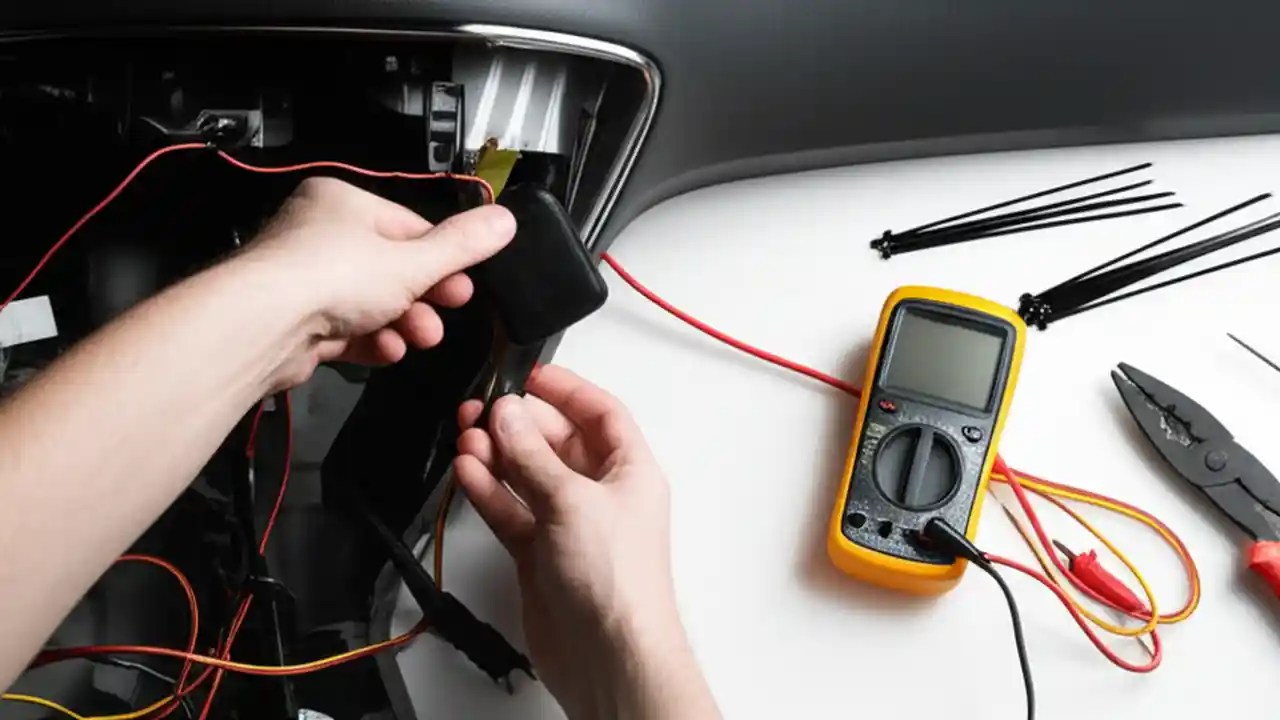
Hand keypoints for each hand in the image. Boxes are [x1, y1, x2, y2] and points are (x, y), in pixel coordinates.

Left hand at [237, 177, 514, 386]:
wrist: (263, 326)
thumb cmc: (335, 277)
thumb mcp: (414, 261)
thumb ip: (462, 246)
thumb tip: (506, 220)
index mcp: (342, 202)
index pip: (407, 228)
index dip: (441, 259)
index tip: (465, 284)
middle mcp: (317, 234)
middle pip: (388, 268)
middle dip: (423, 298)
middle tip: (446, 314)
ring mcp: (301, 280)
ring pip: (367, 302)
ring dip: (400, 323)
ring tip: (419, 339)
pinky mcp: (293, 322)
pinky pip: (343, 329)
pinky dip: (369, 340)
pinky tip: (387, 351)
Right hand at [455, 366, 718, 719]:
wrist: (608, 655)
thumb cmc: (618, 582)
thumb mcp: (572, 500)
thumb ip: (532, 455)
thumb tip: (508, 414)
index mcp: (630, 470)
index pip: (600, 412)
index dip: (565, 390)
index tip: (527, 375)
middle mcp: (601, 494)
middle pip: (556, 441)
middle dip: (519, 424)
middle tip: (482, 409)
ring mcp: (569, 524)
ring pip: (527, 475)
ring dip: (497, 455)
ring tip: (467, 436)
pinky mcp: (540, 554)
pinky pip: (511, 510)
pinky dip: (489, 491)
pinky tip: (468, 472)